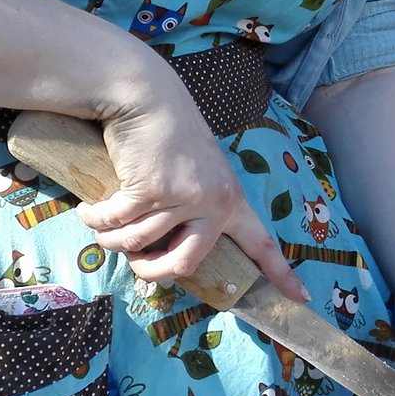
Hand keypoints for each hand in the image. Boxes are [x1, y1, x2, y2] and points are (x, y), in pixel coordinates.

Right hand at [72, 77, 302, 300]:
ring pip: (139, 244)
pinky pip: (116, 223)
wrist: (148, 96)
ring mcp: (183, 197)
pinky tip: (90, 211)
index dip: (281, 273)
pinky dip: (97, 221)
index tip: (304, 298)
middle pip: (184, 264)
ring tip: (100, 225)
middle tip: (135, 264)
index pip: (261, 242)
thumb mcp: (197, 172)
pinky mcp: (152, 191)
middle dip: (152, 272)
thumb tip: (163, 252)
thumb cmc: (168, 135)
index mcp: (230, 200)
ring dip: (112, 241)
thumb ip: (192, 208)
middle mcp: (214, 202)